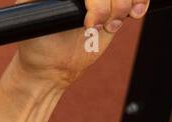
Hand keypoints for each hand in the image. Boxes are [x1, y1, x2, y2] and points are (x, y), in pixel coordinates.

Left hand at [14, 1, 149, 90]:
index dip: (95, 0)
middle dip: (105, 4)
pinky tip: (135, 13)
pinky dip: (140, 1)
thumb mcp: (31, 16)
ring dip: (121, 5)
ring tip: (108, 26)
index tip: (89, 18)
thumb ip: (34, 0)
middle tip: (93, 25)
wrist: (51, 67)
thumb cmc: (35, 41)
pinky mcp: (116, 6)